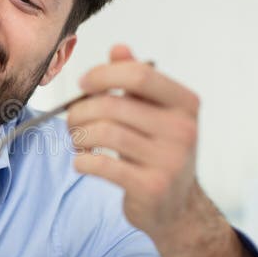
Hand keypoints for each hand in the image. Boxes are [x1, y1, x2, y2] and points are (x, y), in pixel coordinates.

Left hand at [68, 44, 200, 239]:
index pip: (139, 74)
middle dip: (80, 111)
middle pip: (113, 105)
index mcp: (185, 103)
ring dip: (78, 136)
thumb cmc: (160, 153)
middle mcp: (182, 129)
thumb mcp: (156, 113)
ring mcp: (169, 160)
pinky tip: (84, 161)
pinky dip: (83, 161)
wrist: (178, 207)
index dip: (103, 74)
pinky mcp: (151, 187)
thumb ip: (138, 81)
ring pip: (104, 133)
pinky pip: (102, 165)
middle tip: (72, 120)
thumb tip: (118, 49)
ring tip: (78, 142)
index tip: (84, 84)